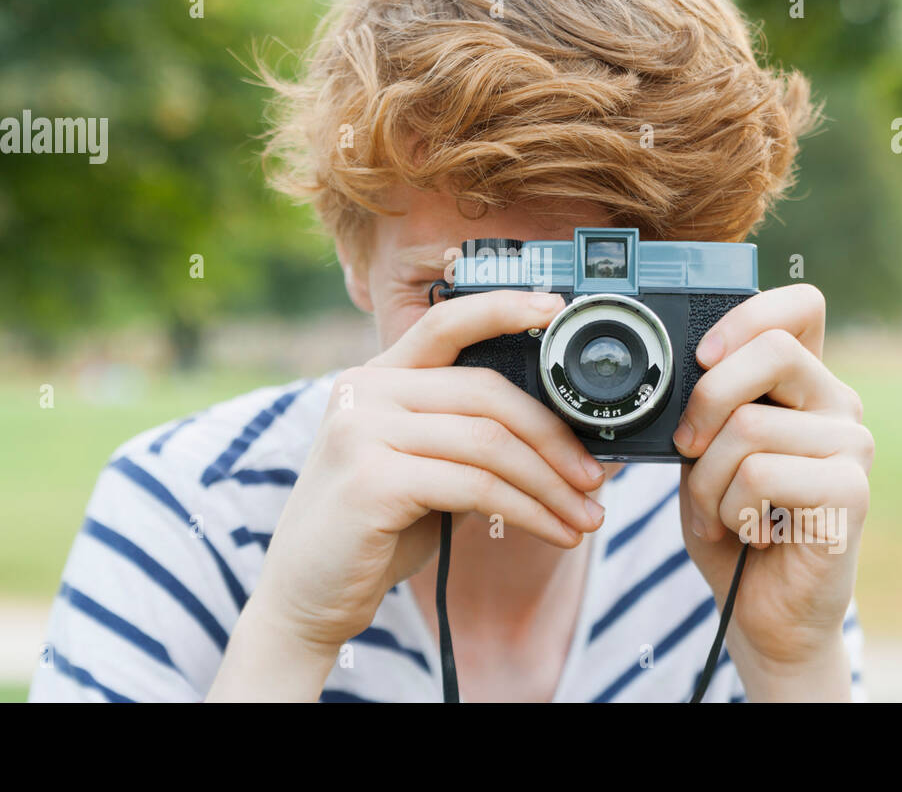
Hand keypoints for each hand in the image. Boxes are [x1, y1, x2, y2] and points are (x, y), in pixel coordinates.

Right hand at [209, 290, 605, 699]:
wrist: (306, 595)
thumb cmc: (373, 531)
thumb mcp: (422, 468)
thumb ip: (467, 439)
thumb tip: (560, 438)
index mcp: (377, 377)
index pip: (446, 321)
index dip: (504, 307)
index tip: (556, 307)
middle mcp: (365, 391)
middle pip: (487, 393)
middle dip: (554, 438)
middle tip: (595, 479)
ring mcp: (362, 432)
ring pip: (489, 442)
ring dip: (550, 485)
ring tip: (585, 517)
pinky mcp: (371, 482)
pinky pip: (474, 487)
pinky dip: (527, 511)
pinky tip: (552, 531)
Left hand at [673, 284, 871, 698]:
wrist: (763, 613)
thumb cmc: (730, 527)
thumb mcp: (703, 452)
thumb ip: (704, 406)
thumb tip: (687, 366)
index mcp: (804, 384)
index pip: (800, 307)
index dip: (748, 316)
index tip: (702, 358)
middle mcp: (838, 405)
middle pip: (771, 351)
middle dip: (705, 402)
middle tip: (688, 450)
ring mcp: (852, 446)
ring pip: (750, 425)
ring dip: (708, 480)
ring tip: (722, 511)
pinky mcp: (851, 491)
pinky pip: (762, 474)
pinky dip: (732, 508)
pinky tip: (749, 530)